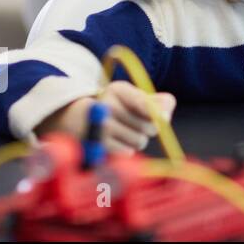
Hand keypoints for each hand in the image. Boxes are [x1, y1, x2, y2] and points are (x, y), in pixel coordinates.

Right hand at [37, 82, 176, 153]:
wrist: (76, 121)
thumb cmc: (115, 108)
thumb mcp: (131, 97)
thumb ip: (155, 102)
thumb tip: (166, 114)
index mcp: (118, 90)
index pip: (139, 100)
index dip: (154, 109)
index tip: (164, 118)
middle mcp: (107, 106)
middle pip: (149, 125)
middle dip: (151, 127)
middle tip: (138, 123)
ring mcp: (100, 128)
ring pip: (140, 140)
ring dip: (138, 139)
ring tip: (125, 132)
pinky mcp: (97, 146)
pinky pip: (128, 152)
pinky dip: (127, 149)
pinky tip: (116, 142)